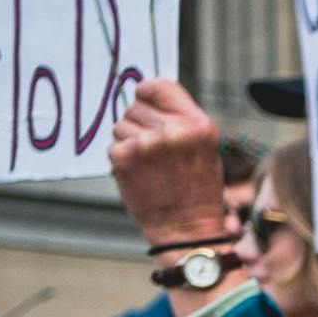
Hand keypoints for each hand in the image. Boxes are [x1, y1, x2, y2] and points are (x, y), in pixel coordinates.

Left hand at [109, 72, 233, 257]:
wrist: (186, 231)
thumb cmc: (196, 191)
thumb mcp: (204, 148)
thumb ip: (179, 119)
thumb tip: (144, 93)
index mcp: (198, 125)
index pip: (160, 85)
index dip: (149, 93)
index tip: (146, 102)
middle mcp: (173, 131)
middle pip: (136, 105)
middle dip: (140, 123)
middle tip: (154, 151)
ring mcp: (147, 144)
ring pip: (121, 124)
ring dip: (129, 141)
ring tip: (148, 165)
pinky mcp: (125, 157)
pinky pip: (113, 145)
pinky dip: (122, 159)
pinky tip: (139, 175)